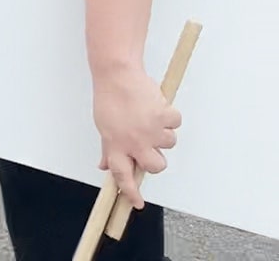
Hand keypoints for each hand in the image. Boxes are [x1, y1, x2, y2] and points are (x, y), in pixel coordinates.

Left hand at [93, 69, 181, 208]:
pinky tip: (156, 106)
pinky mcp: (163, 116)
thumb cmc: (109, 99)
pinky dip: (170, 115)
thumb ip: (108, 149)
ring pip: (169, 143)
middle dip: (156, 159)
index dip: (130, 192)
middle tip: (150, 145)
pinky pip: (175, 123)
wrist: (116, 74)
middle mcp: (133, 141)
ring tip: (148, 116)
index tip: (137, 204)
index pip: (122, 176)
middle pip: (156, 166)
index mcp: (116, 145)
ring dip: (162, 132)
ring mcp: (150, 130)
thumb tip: (105, 167)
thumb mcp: (103, 127)